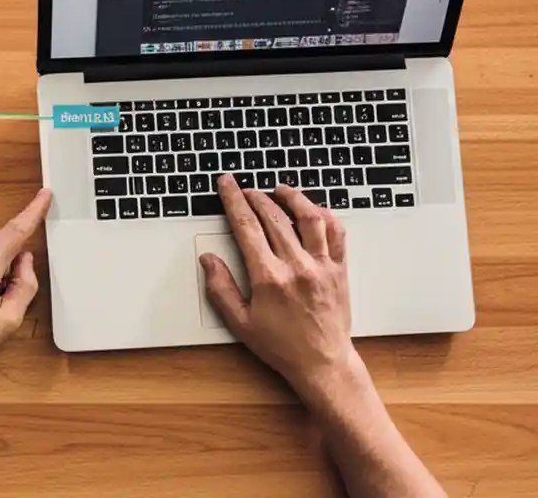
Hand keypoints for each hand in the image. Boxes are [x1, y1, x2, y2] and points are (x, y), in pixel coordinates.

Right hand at [199, 174, 359, 397]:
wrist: (322, 363)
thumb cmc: (281, 346)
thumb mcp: (240, 323)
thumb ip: (220, 289)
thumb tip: (208, 260)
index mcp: (269, 277)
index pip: (247, 227)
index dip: (234, 200)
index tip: (228, 185)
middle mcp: (296, 266)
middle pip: (274, 216)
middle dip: (256, 196)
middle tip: (245, 189)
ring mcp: (321, 266)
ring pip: (309, 218)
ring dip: (293, 198)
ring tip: (279, 190)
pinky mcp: (339, 270)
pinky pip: (337, 234)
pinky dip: (326, 216)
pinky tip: (315, 210)